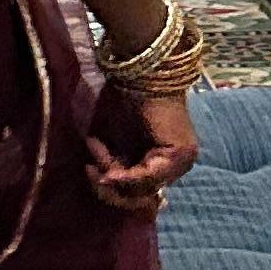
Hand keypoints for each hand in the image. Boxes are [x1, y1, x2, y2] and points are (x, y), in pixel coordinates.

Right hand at [87, 84, 195, 215]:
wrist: (140, 73)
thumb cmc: (125, 100)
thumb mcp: (116, 143)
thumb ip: (115, 168)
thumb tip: (106, 185)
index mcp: (164, 164)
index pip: (138, 192)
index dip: (111, 188)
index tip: (88, 168)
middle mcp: (178, 166)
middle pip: (140, 196)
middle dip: (109, 185)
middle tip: (89, 167)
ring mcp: (181, 162)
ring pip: (140, 189)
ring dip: (111, 171)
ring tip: (95, 147)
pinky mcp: (178, 155)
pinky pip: (146, 178)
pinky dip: (123, 174)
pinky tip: (107, 166)